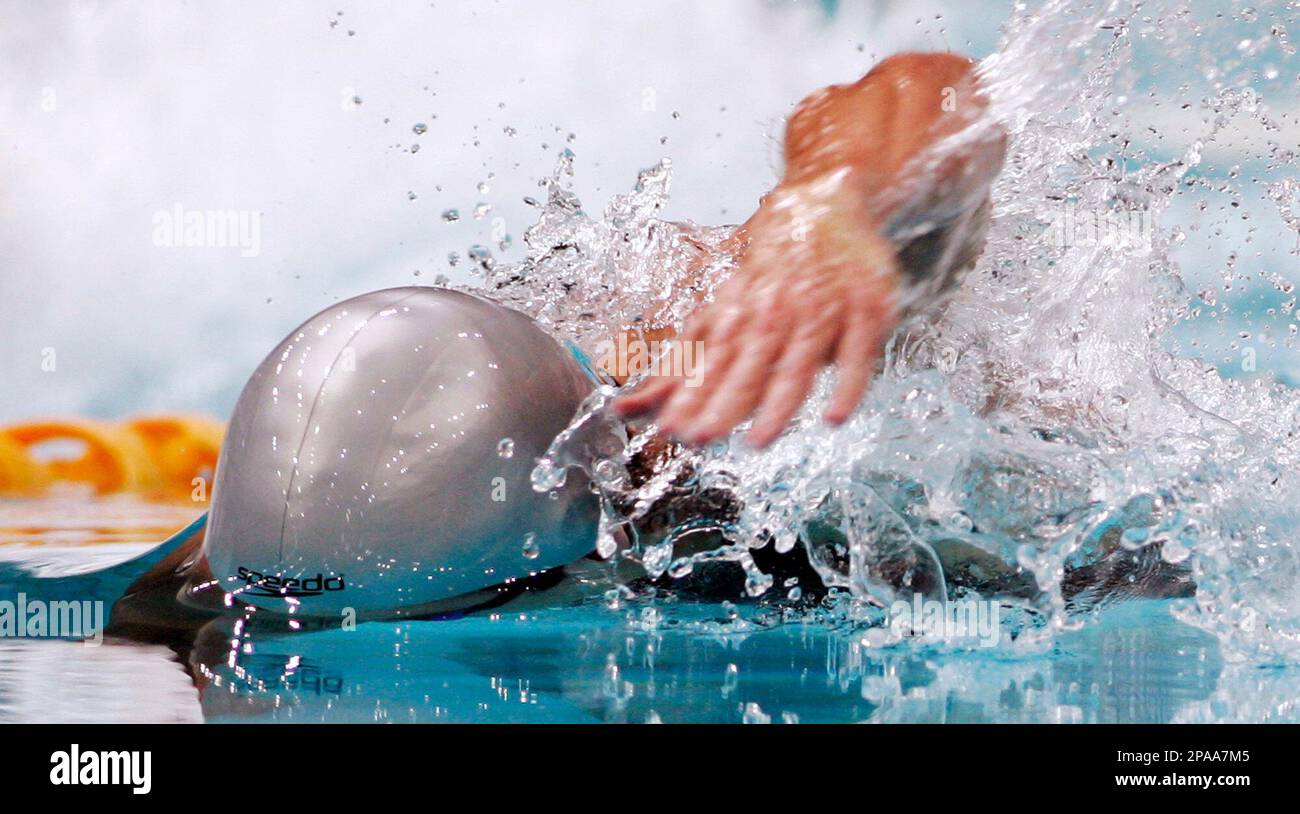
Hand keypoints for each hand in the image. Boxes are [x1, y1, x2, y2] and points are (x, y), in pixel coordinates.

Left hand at [614, 175, 900, 447]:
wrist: (823, 204)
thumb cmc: (768, 273)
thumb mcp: (719, 313)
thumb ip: (679, 366)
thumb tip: (626, 408)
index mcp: (738, 316)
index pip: (710, 363)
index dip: (691, 397)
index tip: (671, 428)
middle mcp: (776, 313)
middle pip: (747, 365)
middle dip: (723, 402)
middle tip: (701, 437)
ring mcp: (822, 311)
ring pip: (796, 363)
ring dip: (777, 403)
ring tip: (759, 441)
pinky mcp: (865, 311)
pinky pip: (857, 354)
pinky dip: (847, 385)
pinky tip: (834, 417)